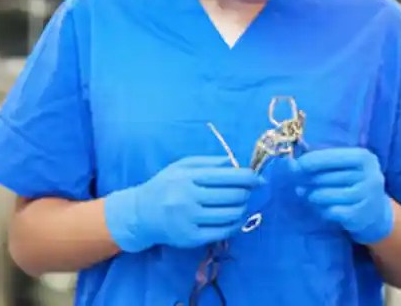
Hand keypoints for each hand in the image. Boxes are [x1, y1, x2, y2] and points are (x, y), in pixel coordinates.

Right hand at [104, 155, 262, 251]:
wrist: (141, 213)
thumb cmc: (164, 186)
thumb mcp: (180, 167)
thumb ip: (207, 162)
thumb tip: (235, 162)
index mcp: (187, 178)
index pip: (225, 176)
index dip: (247, 177)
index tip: (258, 178)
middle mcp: (188, 198)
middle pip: (232, 196)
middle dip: (247, 192)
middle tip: (249, 191)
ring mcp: (190, 220)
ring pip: (231, 214)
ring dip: (243, 208)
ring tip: (243, 204)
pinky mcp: (191, 238)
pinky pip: (223, 232)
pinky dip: (236, 224)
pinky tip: (236, 218)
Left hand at [294, 148, 394, 243]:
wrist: (376, 211)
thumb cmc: (353, 181)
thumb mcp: (344, 165)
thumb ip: (321, 159)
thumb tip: (293, 163)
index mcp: (364, 158)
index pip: (333, 157)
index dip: (312, 161)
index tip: (296, 165)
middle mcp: (370, 176)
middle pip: (327, 177)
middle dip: (308, 180)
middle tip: (297, 183)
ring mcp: (367, 197)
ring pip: (326, 195)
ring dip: (312, 195)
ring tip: (307, 194)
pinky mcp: (361, 215)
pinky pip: (331, 211)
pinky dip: (322, 210)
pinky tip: (321, 207)